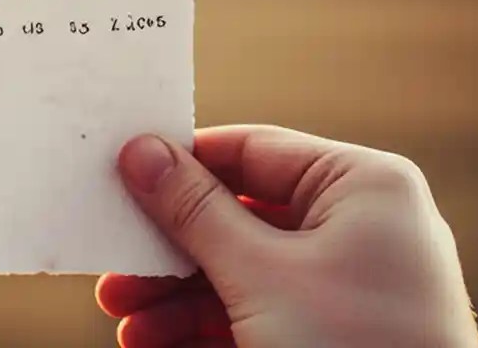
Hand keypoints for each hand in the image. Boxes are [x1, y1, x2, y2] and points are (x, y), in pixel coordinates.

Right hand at [97, 125, 477, 347]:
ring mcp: (350, 282)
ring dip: (176, 297)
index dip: (181, 164)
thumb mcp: (259, 275)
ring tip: (125, 320)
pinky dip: (206, 326)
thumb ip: (194, 211)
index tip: (120, 175)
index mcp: (362, 185)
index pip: (251, 148)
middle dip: (170, 250)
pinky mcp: (336, 330)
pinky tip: (154, 343)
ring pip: (242, 270)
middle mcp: (361, 225)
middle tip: (115, 263)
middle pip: (238, 215)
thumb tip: (141, 151)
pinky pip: (258, 311)